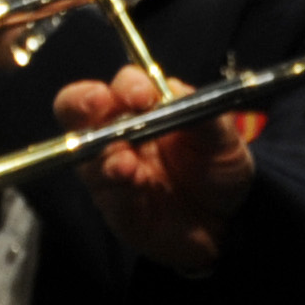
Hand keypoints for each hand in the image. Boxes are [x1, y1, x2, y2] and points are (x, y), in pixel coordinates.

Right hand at [52, 66, 252, 275]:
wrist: (226, 219)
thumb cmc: (217, 165)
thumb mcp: (221, 137)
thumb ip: (201, 113)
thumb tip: (175, 90)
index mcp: (142, 108)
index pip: (121, 86)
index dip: (126, 86)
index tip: (141, 96)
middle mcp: (117, 134)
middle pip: (77, 110)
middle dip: (81, 103)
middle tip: (98, 104)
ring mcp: (110, 171)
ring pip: (87, 155)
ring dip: (104, 154)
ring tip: (125, 163)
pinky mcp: (114, 207)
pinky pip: (106, 195)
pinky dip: (119, 190)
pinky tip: (136, 187)